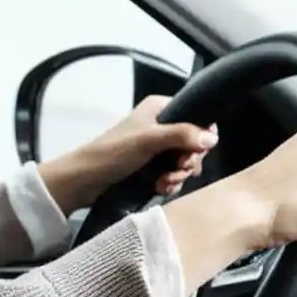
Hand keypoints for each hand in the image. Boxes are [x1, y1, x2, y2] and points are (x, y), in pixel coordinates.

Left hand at [40, 95, 217, 212]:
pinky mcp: (150, 166)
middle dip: (188, 161)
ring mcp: (155, 146)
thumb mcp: (149, 140)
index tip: (194, 152)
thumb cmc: (113, 152)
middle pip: (194, 142)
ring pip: (183, 161)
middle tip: (178, 170)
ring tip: (164, 183)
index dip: (202, 136)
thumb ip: (181, 135)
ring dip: (178, 175)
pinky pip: (172, 174)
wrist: (84, 179)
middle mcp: (160, 123)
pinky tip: (161, 189)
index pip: (197, 116)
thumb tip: (213, 138)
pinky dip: (170, 182)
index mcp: (160, 108)